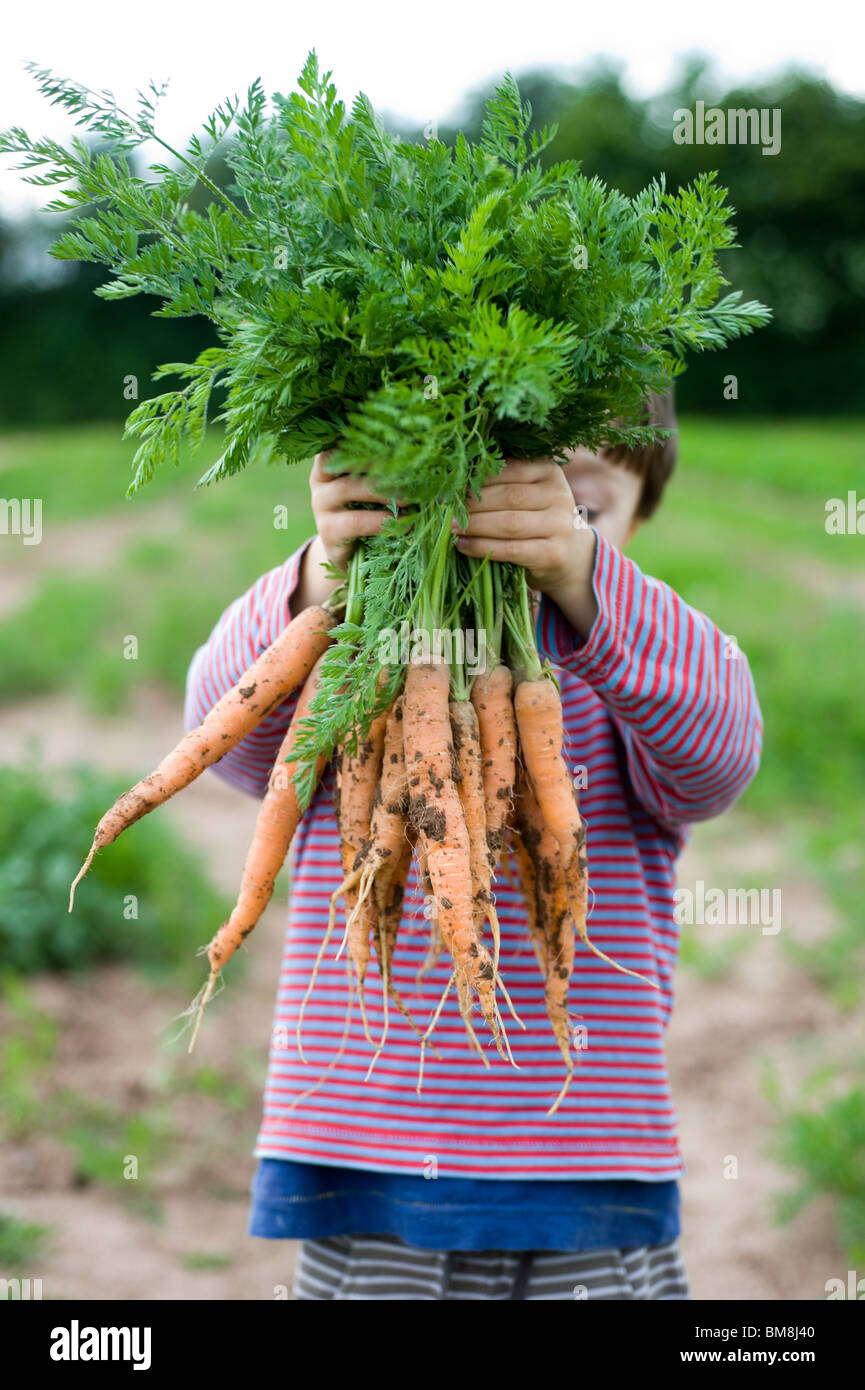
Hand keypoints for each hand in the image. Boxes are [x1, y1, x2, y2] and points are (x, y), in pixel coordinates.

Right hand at [292, 451, 398, 614]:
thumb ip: (390, 469)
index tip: (399, 435)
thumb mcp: (377, 486)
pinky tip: (402, 522)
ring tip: (412, 498)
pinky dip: (380, 521)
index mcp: (333, 459)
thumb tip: (429, 454)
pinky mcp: (328, 531)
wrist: (354, 553)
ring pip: (348, 488)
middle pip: (346, 459)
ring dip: (383, 492)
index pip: (346, 438)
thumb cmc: (370, 510)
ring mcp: (320, 505)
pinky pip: (354, 521)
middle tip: (413, 466)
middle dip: (381, 462)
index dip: (369, 436)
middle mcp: (322, 478)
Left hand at [454, 459, 598, 634]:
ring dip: (474, 526)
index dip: (476, 479)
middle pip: (507, 496)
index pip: (507, 470)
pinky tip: (463, 546)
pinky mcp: (553, 553)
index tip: (449, 487)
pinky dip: (482, 547)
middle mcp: (559, 494)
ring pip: (508, 523)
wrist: (572, 559)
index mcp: (549, 471)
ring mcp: (559, 525)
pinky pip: (511, 549)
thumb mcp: (528, 495)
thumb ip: (501, 485)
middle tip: (445, 510)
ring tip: (450, 528)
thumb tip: (452, 483)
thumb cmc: (537, 521)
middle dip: (472, 504)